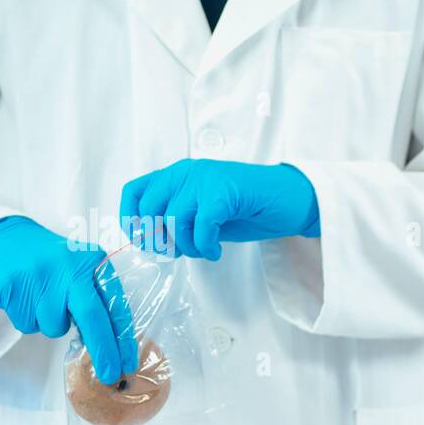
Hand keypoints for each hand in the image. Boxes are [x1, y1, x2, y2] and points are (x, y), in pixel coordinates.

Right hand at [0, 216, 137, 385]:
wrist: (5, 241)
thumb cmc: (54, 265)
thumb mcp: (81, 272)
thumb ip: (98, 302)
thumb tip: (113, 349)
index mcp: (93, 262)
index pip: (115, 305)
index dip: (123, 338)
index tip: (129, 363)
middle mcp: (69, 267)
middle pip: (92, 318)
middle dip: (103, 351)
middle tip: (109, 375)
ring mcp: (39, 276)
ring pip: (55, 328)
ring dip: (52, 325)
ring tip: (44, 301)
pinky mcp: (13, 287)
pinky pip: (28, 325)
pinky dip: (29, 320)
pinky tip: (26, 299)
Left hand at [120, 160, 319, 259]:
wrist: (291, 199)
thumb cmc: (250, 207)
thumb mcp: (204, 212)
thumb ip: (178, 219)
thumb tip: (152, 241)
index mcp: (178, 174)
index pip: (135, 191)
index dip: (132, 220)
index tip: (146, 242)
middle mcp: (187, 172)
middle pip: (149, 208)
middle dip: (160, 239)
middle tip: (179, 252)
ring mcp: (206, 179)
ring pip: (175, 220)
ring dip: (187, 246)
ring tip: (204, 250)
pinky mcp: (224, 192)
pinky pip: (202, 226)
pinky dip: (206, 246)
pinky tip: (216, 250)